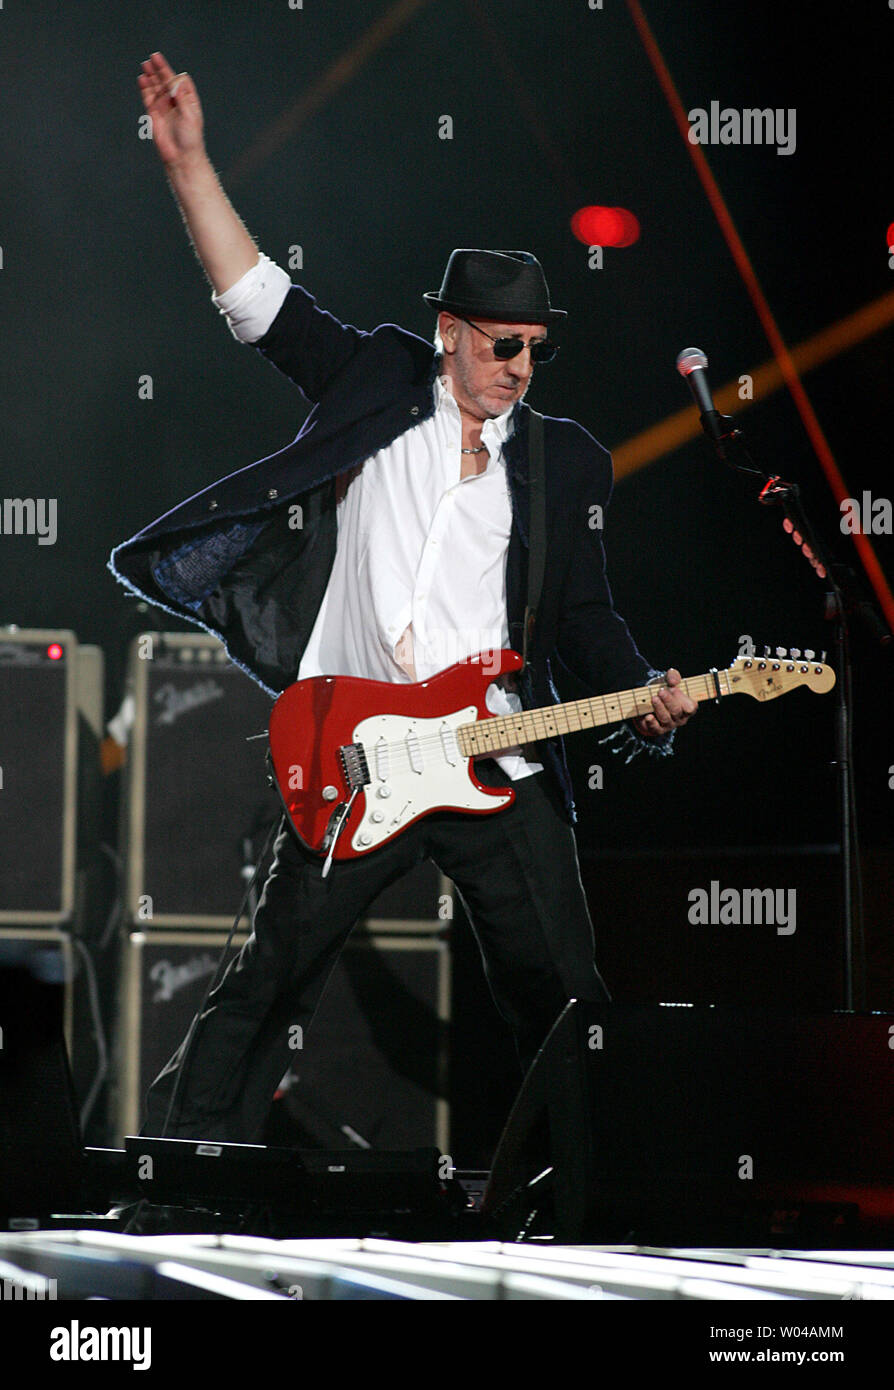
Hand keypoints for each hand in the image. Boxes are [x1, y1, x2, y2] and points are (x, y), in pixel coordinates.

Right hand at [138, 51, 204, 168]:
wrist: (181, 157)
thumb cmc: (190, 139)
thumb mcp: (190, 116)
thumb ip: (182, 97)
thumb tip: (176, 79)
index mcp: (188, 101)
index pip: (181, 82)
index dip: (175, 75)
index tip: (172, 75)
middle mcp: (175, 101)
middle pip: (166, 81)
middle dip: (160, 69)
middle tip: (154, 57)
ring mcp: (164, 106)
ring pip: (156, 86)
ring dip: (151, 75)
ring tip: (146, 64)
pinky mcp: (154, 113)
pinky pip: (148, 97)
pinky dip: (145, 87)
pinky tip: (142, 78)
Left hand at [632, 668, 696, 736]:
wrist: (648, 701)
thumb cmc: (664, 690)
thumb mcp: (669, 680)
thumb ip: (673, 676)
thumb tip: (673, 681)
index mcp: (687, 707)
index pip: (691, 707)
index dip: (682, 698)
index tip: (673, 688)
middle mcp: (680, 718)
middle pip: (676, 711)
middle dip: (668, 701)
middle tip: (660, 692)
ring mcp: (669, 725)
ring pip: (665, 718)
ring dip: (659, 708)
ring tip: (653, 699)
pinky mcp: (657, 730)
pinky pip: (655, 728)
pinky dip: (652, 722)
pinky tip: (648, 716)